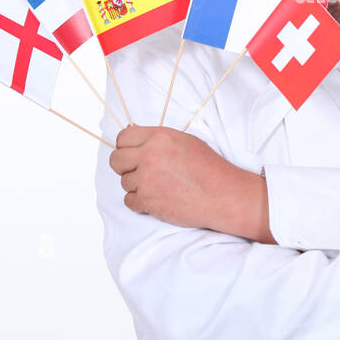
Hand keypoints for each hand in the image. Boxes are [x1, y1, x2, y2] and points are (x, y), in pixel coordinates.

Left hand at [108, 125, 266, 237]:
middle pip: (115, 160)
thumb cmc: (209, 168)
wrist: (223, 195)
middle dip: (125, 167)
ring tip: (159, 186)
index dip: (125, 147)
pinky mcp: (148, 200)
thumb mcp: (185, 141)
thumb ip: (158, 140)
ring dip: (137, 186)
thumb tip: (135, 144)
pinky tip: (158, 198)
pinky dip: (140, 202)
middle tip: (140, 172)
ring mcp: (146, 179)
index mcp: (159, 137)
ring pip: (124, 182)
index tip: (132, 154)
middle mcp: (149, 155)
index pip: (123, 138)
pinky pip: (129, 201)